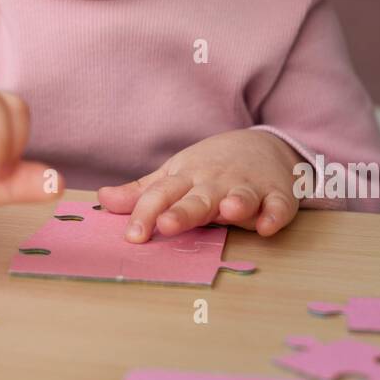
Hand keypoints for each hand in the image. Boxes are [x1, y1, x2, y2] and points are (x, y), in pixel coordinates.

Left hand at [98, 129, 300, 239]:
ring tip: (227, 211)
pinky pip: (278, 205)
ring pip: (241, 196)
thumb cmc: (211, 167)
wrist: (263, 145)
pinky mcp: (277, 194)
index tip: (132, 235)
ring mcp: (247, 187)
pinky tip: (267, 225)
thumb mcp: (175, 174)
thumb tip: (102, 200)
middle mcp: (215, 182)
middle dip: (182, 212)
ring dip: (236, 203)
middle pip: (197, 198)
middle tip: (166, 225)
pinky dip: (275, 214)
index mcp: (186, 178)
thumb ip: (142, 192)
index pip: (161, 194)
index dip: (145, 213)